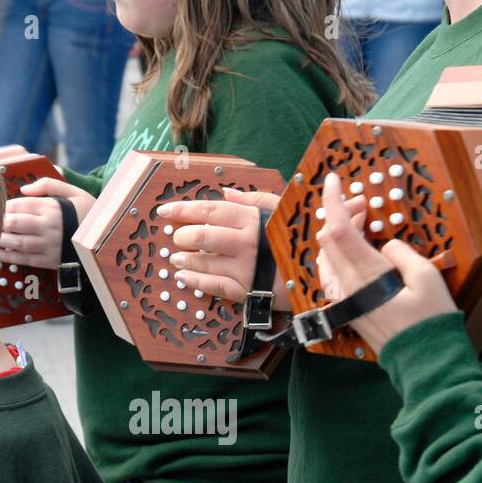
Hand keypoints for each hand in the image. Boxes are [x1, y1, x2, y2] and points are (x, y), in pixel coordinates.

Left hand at [0, 178, 95, 269]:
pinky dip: (10, 257)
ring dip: (1, 240)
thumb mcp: (74, 191)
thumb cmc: (87, 212)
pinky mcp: (51, 261)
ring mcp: (49, 245)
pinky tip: (0, 253)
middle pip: (15, 223)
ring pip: (17, 242)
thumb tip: (24, 189)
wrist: (105, 239)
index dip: (5, 206)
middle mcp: (49, 226)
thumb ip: (49, 184)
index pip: (20, 205)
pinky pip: (26, 259)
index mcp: (53, 207)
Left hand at [160, 188, 367, 310]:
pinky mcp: (244, 291)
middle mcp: (245, 242)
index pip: (209, 210)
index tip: (163, 210)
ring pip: (203, 262)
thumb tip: (225, 191)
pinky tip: (185, 278)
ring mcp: (243, 268)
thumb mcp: (281, 211)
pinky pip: (212, 286)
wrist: (319, 276)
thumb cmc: (298, 239)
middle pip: (201, 236)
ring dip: (184, 260)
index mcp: (252, 218)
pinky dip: (194, 281)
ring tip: (176, 259)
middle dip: (182, 236)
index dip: (182, 210)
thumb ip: (252, 200)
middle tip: (176, 238)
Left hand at [315, 172, 456, 352]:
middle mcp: (346, 289)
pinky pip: (334, 276)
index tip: (334, 180)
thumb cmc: (431, 323)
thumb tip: (386, 247)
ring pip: (327, 258)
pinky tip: (357, 251)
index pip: (336, 230)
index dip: (332, 201)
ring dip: (338, 236)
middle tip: (361, 204)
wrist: (424, 364)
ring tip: (360, 224)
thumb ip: (402, 254)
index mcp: (365, 276)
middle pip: (327, 241)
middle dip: (339, 214)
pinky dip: (340, 255)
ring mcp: (344, 302)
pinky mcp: (348, 312)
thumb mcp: (427, 277)